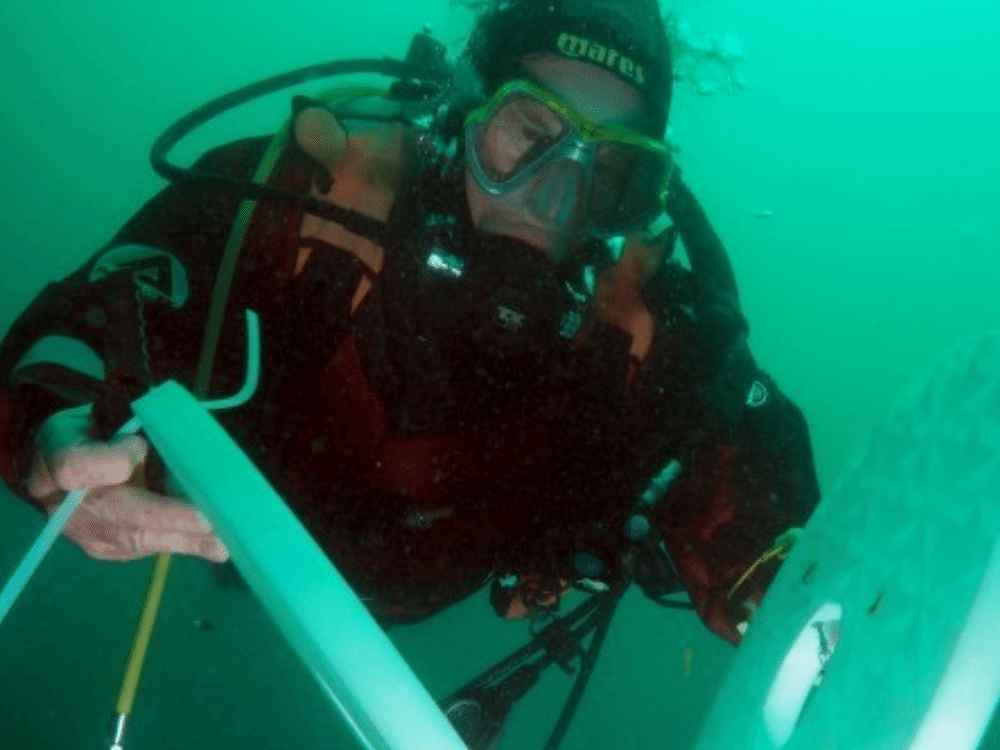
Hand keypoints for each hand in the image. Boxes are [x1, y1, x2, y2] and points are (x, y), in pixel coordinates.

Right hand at [26, 405, 228, 562]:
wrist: (68, 463)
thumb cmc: (95, 430)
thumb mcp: (102, 410)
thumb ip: (125, 418)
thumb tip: (151, 441)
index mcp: (58, 454)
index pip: (74, 466)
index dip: (109, 462)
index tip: (138, 447)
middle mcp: (65, 502)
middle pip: (116, 512)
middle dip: (166, 516)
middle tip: (207, 519)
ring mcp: (86, 531)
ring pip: (136, 538)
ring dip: (183, 538)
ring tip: (221, 540)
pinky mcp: (108, 549)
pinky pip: (147, 548)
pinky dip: (184, 544)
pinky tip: (215, 547)